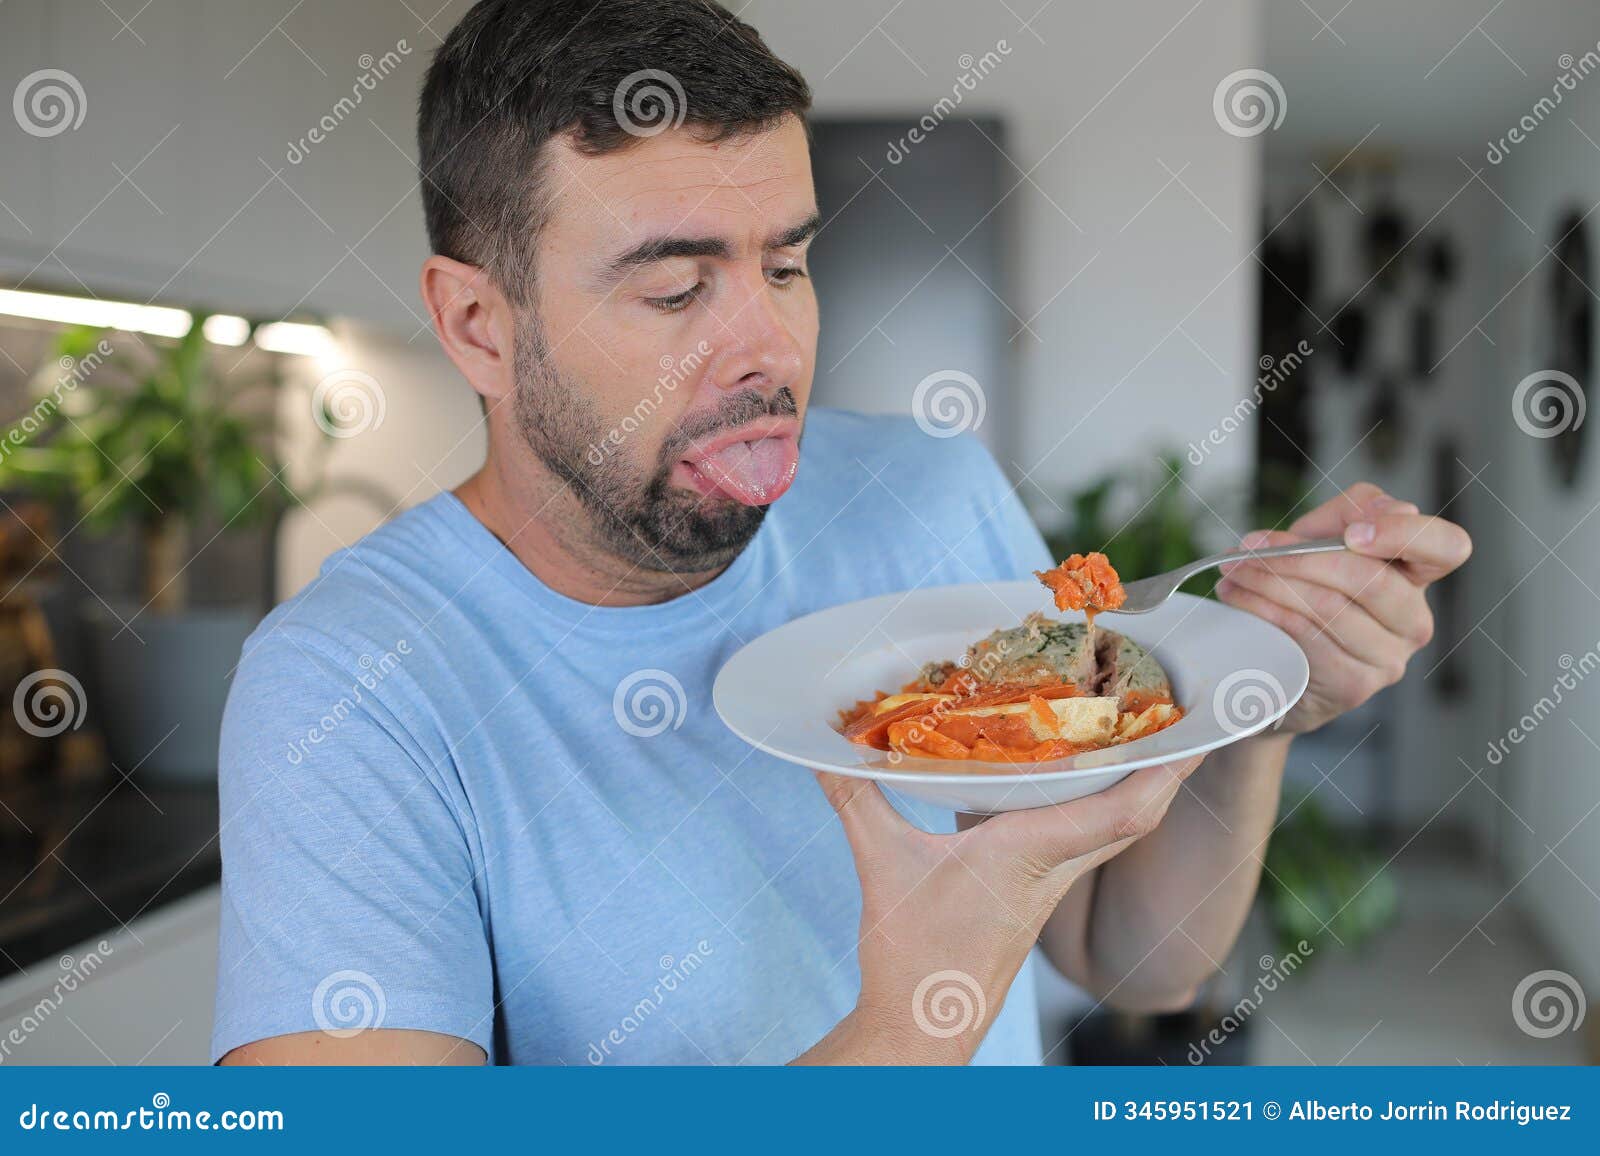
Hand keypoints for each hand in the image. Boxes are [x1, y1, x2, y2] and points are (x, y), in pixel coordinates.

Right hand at [805, 757, 1204, 1063]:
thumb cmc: (915, 957)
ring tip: (1143, 731)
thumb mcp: (881, 864)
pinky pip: (1083, 840)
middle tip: (1184, 710)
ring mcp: (1050, 885)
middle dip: (1166, 762)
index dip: (1166, 770)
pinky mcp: (1036, 895)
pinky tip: (1075, 783)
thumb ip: (855, 799)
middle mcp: (1055, 868)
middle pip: (1136, 813)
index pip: (1124, 812)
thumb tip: (821, 750)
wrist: (925, 1027)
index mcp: (1031, 854)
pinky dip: (1094, 803)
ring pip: (1112, 827)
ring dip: (1135, 782)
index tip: (1198, 726)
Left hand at [1215, 482, 1471, 734]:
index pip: (1447, 547)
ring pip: (1331, 606)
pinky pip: (1308, 637)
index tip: (1353, 534)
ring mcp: (1389, 657)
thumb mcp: (1322, 541)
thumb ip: (1347, 513)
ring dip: (1270, 582)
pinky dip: (1265, 611)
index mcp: (1417, 575)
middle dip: (1299, 557)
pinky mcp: (1356, 684)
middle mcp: (1414, 619)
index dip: (1405, 535)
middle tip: (1251, 548)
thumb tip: (1380, 507)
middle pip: (1370, 578)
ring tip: (1233, 571)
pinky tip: (1239, 598)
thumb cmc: (1305, 594)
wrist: (1276, 666)